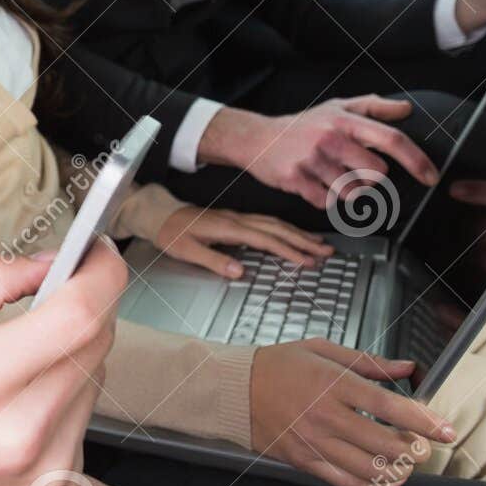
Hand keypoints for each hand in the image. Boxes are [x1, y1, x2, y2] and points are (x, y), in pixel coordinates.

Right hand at [0, 241, 125, 485]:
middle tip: (59, 292)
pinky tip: (27, 398)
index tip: (97, 252)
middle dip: (86, 303)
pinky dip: (68, 391)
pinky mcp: (63, 481)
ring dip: (75, 349)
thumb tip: (46, 264)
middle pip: (96, 340)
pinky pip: (87, 412)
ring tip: (27, 356)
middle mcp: (23, 428)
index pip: (77, 316)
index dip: (101, 274)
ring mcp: (49, 462)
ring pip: (98, 373)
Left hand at [155, 204, 332, 278]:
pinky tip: (293, 235)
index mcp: (228, 227)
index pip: (266, 240)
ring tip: (319, 244)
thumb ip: (214, 260)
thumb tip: (240, 271)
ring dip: (298, 234)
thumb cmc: (171, 233)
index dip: (288, 251)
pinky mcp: (236, 219)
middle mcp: (237, 219)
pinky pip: (267, 223)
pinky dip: (285, 229)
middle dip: (303, 241)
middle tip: (326, 252)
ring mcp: (238, 217)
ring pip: (275, 224)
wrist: (160, 214)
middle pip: (277, 229)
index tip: (307, 261)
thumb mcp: (188, 251)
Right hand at [200, 96, 438, 210]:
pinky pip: (326, 202)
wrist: (255, 138)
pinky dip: (325, 199)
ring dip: (349, 192)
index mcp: (344, 121)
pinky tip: (315, 185)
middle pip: (376, 173)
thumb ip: (373, 106)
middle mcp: (329, 138)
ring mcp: (311, 160)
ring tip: (333, 179)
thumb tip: (406, 109)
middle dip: (370, 178)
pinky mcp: (295, 179)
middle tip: (354, 172)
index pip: (391, 139)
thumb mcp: (336, 108)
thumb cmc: (301, 125)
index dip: (416, 160)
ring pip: (352, 192)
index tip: (431, 176)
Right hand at [250, 339, 454, 485]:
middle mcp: (326, 416)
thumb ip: (369, 361)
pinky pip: (345, 482)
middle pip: (386, 444)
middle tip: (424, 448)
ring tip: (406, 464)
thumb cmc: (277, 365)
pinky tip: (383, 481)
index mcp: (334, 383)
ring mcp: (314, 442)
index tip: (447, 430)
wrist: (233, 388)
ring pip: (369, 469)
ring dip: (398, 471)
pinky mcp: (304, 460)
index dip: (425, 421)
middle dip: (416, 450)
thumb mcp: (322, 349)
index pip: (391, 407)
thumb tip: (408, 368)